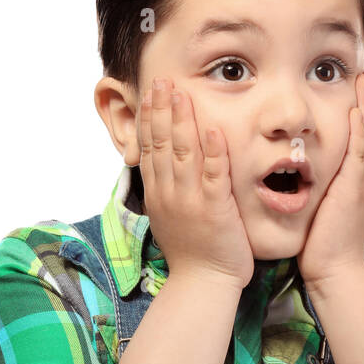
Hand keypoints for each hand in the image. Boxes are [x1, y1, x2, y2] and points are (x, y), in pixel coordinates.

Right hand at [136, 76, 254, 288]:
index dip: (150, 118)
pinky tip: (213, 129)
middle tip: (162, 79)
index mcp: (158, 194)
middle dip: (161, 109)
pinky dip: (213, 152)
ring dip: (181, 121)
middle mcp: (169, 193)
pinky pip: (213, 175)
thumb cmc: (192, 253)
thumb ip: (167, 189)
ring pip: (183, 153)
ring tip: (181, 93)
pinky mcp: (214, 209)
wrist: (203, 283)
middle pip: (161, 144)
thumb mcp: (170, 216)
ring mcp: (190, 200)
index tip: (152, 92)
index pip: (149, 148)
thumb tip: (163, 167)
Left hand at [296, 68, 363, 289]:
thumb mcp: (322, 210)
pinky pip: (360, 153)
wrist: (336, 272)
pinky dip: (361, 130)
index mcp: (357, 181)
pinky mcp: (355, 190)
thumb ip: (319, 190)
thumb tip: (305, 179)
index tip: (362, 86)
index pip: (362, 138)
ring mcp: (363, 182)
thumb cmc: (323, 247)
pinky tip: (359, 110)